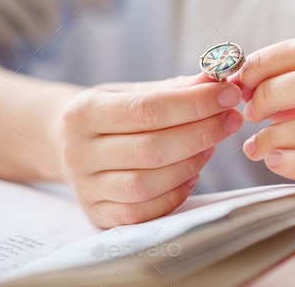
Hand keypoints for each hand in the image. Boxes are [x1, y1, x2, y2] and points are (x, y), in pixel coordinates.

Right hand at [54, 74, 242, 227]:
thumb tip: (220, 80)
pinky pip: (143, 212)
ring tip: (212, 144)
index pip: (148, 108)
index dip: (194, 103)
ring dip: (191, 163)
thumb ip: (176, 88)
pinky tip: (194, 172)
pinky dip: (175, 193)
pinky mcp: (98, 215)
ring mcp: (86, 189)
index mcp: (84, 112)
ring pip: (147, 184)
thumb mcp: (134, 90)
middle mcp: (79, 153)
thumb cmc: (110, 110)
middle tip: (231, 118)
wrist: (63, 140)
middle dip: (201, 132)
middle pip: (151, 148)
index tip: (228, 94)